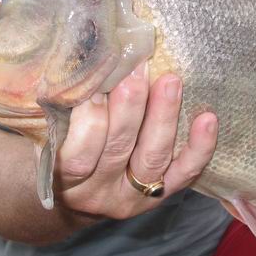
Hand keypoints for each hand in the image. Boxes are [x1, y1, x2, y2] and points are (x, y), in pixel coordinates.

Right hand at [51, 63, 217, 218]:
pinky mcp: (161, 194)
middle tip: (137, 69)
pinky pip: (184, 172)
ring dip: (163, 116)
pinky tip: (208, 119)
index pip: (78, 154)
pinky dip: (199, 147)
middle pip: (117, 149)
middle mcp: (97, 192)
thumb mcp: (48, 132)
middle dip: (130, 107)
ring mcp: (132, 196)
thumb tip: (76, 58)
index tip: (97, 80)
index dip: (89, 116)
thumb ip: (61, 106)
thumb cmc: (61, 146)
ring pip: (152, 157)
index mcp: (62, 178)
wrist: (73, 194)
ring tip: (171, 81)